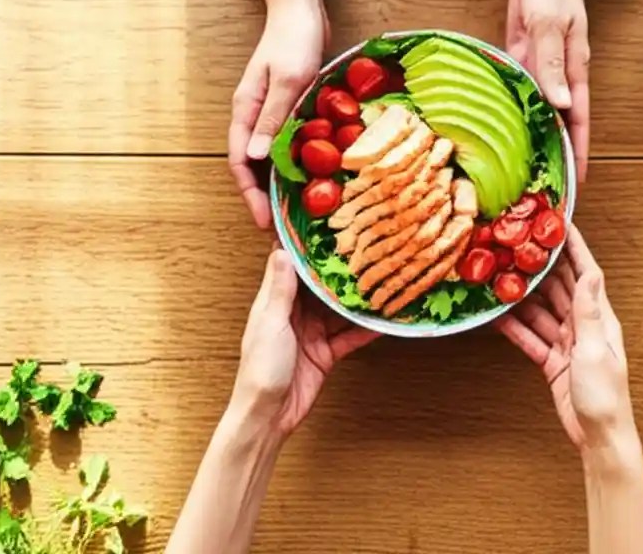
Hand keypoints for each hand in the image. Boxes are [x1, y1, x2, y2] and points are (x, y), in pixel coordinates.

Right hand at [230, 0, 329, 227]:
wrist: (303, 9)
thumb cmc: (294, 39)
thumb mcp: (288, 80)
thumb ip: (273, 118)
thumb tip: (255, 157)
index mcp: (246, 110)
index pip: (239, 161)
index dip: (250, 194)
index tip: (264, 221)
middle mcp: (255, 115)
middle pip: (254, 165)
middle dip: (265, 197)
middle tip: (283, 227)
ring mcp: (273, 112)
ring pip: (273, 157)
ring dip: (283, 183)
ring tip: (299, 211)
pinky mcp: (291, 108)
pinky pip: (291, 143)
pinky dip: (299, 162)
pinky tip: (317, 177)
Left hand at [232, 250, 380, 436]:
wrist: (268, 415)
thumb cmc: (260, 370)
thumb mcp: (270, 323)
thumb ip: (280, 290)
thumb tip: (282, 251)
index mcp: (275, 302)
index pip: (292, 268)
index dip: (306, 249)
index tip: (326, 227)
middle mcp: (294, 314)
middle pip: (320, 287)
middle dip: (340, 272)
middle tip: (365, 251)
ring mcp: (311, 334)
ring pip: (339, 310)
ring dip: (357, 299)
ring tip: (380, 281)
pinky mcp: (325, 354)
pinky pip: (349, 336)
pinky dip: (365, 328)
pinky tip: (382, 319)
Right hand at [495, 225, 630, 451]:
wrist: (599, 436)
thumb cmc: (606, 396)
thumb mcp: (596, 350)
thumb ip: (588, 312)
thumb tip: (590, 273)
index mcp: (600, 319)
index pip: (587, 273)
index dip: (575, 248)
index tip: (560, 223)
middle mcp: (584, 326)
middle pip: (560, 288)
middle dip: (542, 266)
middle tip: (518, 245)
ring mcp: (567, 343)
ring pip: (541, 311)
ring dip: (522, 296)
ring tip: (500, 277)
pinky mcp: (552, 361)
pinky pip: (531, 337)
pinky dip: (515, 327)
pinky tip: (498, 316)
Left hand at [506, 0, 590, 180]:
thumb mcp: (549, 25)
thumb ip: (551, 64)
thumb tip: (560, 104)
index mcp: (572, 71)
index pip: (577, 120)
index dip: (577, 151)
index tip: (578, 181)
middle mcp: (557, 75)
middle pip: (557, 121)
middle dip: (553, 151)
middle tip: (543, 184)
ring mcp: (540, 67)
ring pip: (536, 108)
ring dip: (530, 132)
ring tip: (518, 165)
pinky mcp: (522, 56)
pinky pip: (517, 88)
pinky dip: (511, 107)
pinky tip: (499, 124)